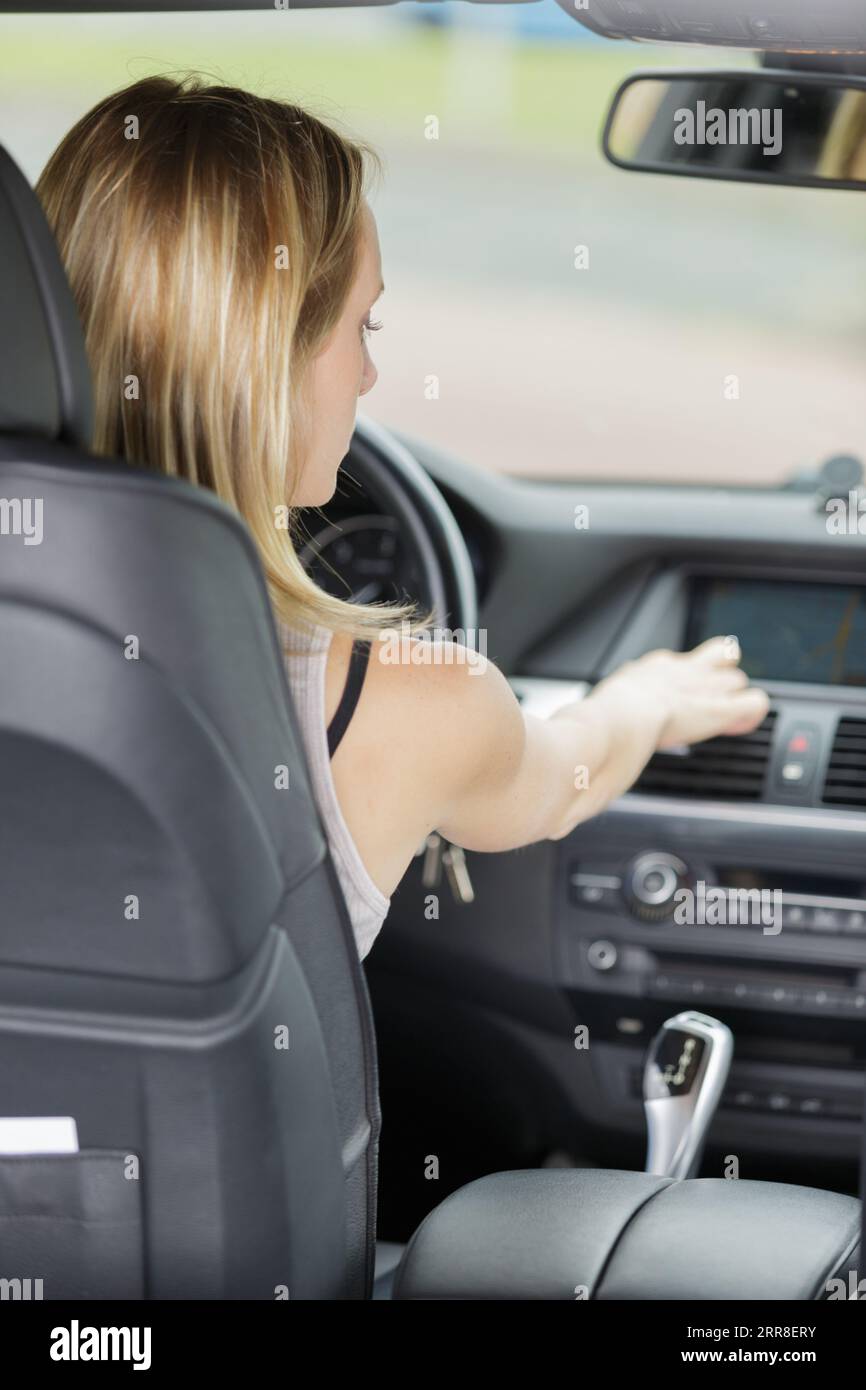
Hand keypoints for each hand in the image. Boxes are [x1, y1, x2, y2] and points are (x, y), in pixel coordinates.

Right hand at [592, 636, 769, 751]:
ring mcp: (700, 688)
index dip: (680, 680)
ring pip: (734, 678)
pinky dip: (751, 713)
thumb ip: (588, 724)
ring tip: (730, 711)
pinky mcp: (718, 708)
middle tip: (711, 698)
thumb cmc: (599, 723)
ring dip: (733, 694)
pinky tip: (745, 721)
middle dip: (717, 678)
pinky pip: (752, 703)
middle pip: (713, 658)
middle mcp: (677, 672)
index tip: (674, 700)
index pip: (673, 667)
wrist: (614, 721)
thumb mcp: (589, 715)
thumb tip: (573, 741)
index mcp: (646, 674)